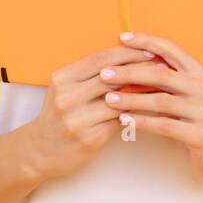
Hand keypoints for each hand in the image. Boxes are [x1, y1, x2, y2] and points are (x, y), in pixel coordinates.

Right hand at [25, 44, 151, 181]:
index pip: (100, 59)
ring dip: (143, 92)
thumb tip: (127, 59)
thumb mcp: (65, 89)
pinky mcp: (89, 139)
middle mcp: (67, 97)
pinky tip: (150, 109)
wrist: (39, 152)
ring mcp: (77, 119)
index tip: (148, 50)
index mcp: (62, 79)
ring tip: (162, 87)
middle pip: (111, 77)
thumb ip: (89, 75)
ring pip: (118, 100)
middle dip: (140, 69)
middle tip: (163, 66)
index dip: (127, 53)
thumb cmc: (59, 116)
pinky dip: (136, 113)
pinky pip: (119, 121)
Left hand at [98, 31, 202, 181]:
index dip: (146, 41)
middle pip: (161, 74)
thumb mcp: (186, 93)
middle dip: (130, 72)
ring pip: (161, 101)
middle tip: (104, 73)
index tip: (122, 38)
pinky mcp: (201, 135)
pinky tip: (123, 121)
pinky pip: (165, 126)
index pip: (171, 49)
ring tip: (108, 99)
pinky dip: (141, 122)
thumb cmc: (195, 119)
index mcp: (200, 73)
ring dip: (131, 99)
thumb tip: (127, 61)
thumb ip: (166, 78)